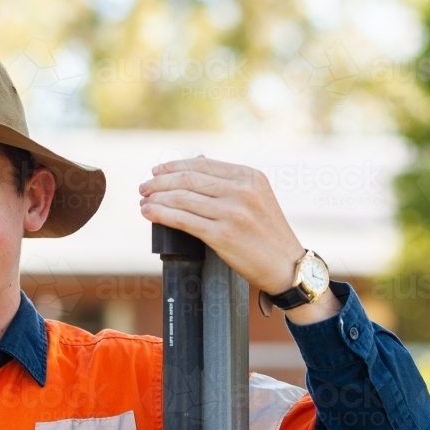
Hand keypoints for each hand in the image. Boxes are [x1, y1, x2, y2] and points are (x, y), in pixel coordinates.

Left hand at [139, 156, 341, 324]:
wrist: (286, 267)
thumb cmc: (268, 234)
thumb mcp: (258, 197)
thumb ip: (230, 180)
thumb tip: (195, 162)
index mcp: (250, 176)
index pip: (202, 165)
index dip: (173, 166)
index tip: (157, 172)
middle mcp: (242, 191)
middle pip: (188, 179)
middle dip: (160, 182)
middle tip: (144, 188)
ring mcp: (232, 213)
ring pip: (182, 198)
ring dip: (156, 198)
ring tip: (144, 201)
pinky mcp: (223, 235)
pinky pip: (183, 220)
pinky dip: (161, 214)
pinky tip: (149, 213)